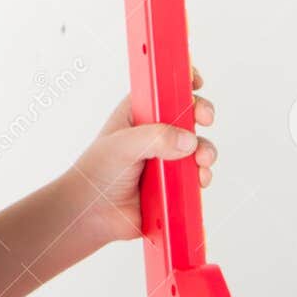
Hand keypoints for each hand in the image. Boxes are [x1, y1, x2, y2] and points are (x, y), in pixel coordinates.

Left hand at [65, 65, 216, 245]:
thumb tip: (187, 140)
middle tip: (204, 119)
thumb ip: (153, 138)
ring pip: (198, 146)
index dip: (181, 81)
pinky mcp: (174, 183)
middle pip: (188, 115)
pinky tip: (198, 180)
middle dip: (201, 114)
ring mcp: (166, 158)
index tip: (196, 81)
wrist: (91, 215)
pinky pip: (197, 175)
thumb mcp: (120, 146)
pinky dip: (202, 176)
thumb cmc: (95, 174)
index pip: (163, 89)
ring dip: (205, 150)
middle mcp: (155, 133)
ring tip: (200, 160)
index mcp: (138, 114)